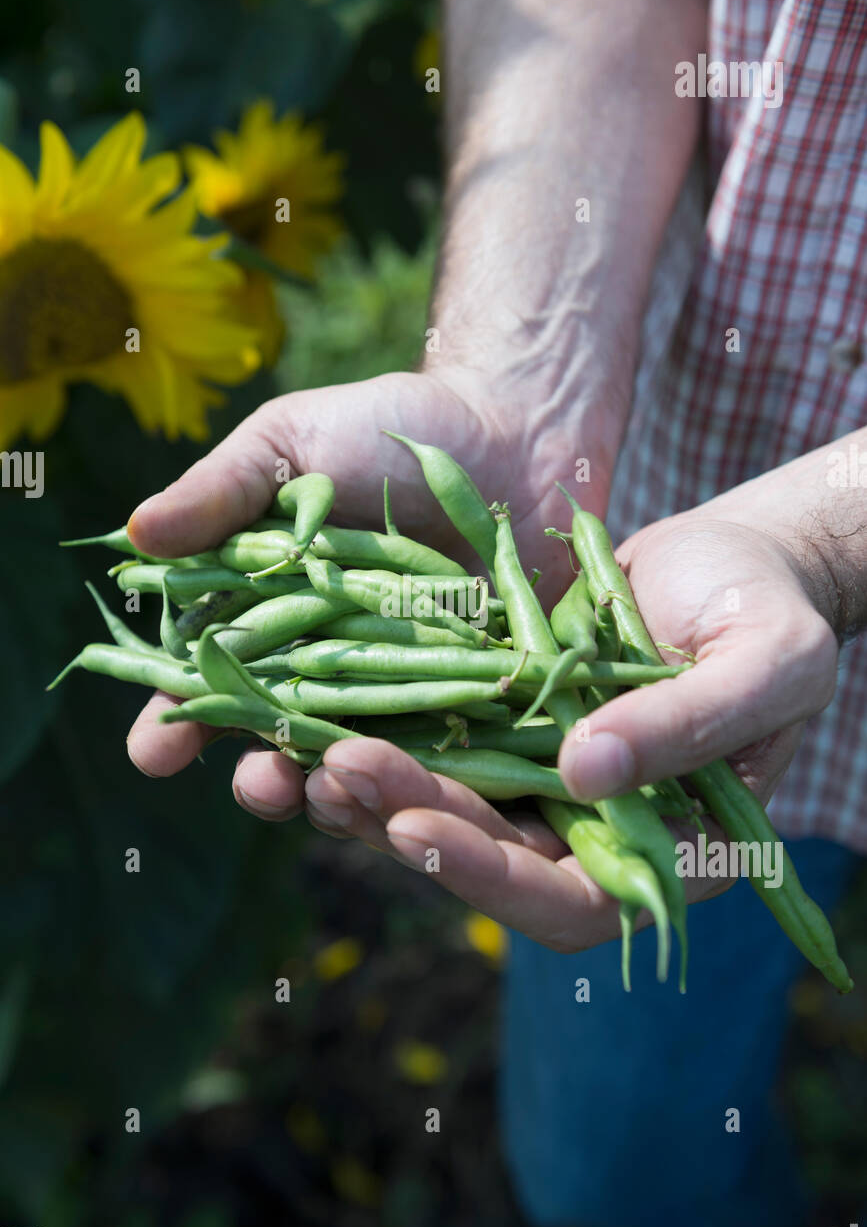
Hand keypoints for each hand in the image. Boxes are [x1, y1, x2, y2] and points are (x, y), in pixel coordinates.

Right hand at [125, 366, 594, 813]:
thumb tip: (137, 531)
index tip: (154, 752)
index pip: (211, 679)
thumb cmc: (388, 428)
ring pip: (361, 764)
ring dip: (340, 793)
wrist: (514, 427)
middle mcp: (327, 665)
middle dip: (262, 774)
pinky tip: (419, 798)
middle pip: (282, 741)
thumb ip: (223, 490)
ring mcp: (401, 690)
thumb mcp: (293, 445)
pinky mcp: (473, 701)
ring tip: (329, 795)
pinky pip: (449, 757)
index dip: (179, 717)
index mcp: (267, 613)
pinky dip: (432, 784)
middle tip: (258, 784)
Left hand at [307, 502, 837, 954]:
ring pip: (448, 811)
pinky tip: (319, 715)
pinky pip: (438, 747)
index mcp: (666, 853)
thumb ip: (691, 723)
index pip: (571, 904)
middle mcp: (591, 834)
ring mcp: (542, 784)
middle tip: (337, 770)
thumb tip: (585, 772)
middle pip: (487, 860)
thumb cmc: (775, 613)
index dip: (490, 880)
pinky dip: (382, 735)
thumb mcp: (768, 662)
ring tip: (304, 753)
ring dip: (375, 791)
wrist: (735, 559)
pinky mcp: (505, 729)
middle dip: (408, 820)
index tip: (417, 829)